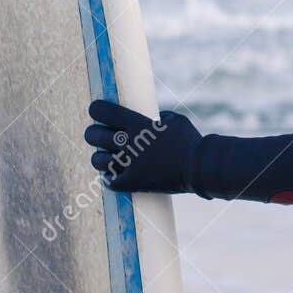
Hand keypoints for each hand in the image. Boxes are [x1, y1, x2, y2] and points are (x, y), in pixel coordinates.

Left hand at [83, 100, 202, 193]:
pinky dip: (109, 178)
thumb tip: (150, 121)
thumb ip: (157, 119)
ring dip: (100, 157)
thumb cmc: (190, 140)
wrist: (200, 167)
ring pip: (98, 160)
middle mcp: (130, 143)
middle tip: (96, 135)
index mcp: (138, 124)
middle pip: (94, 136)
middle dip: (93, 133)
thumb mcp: (174, 120)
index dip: (96, 110)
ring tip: (105, 158)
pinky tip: (113, 175)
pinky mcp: (133, 183)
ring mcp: (130, 164)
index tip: (96, 111)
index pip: (104, 112)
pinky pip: (110, 181)